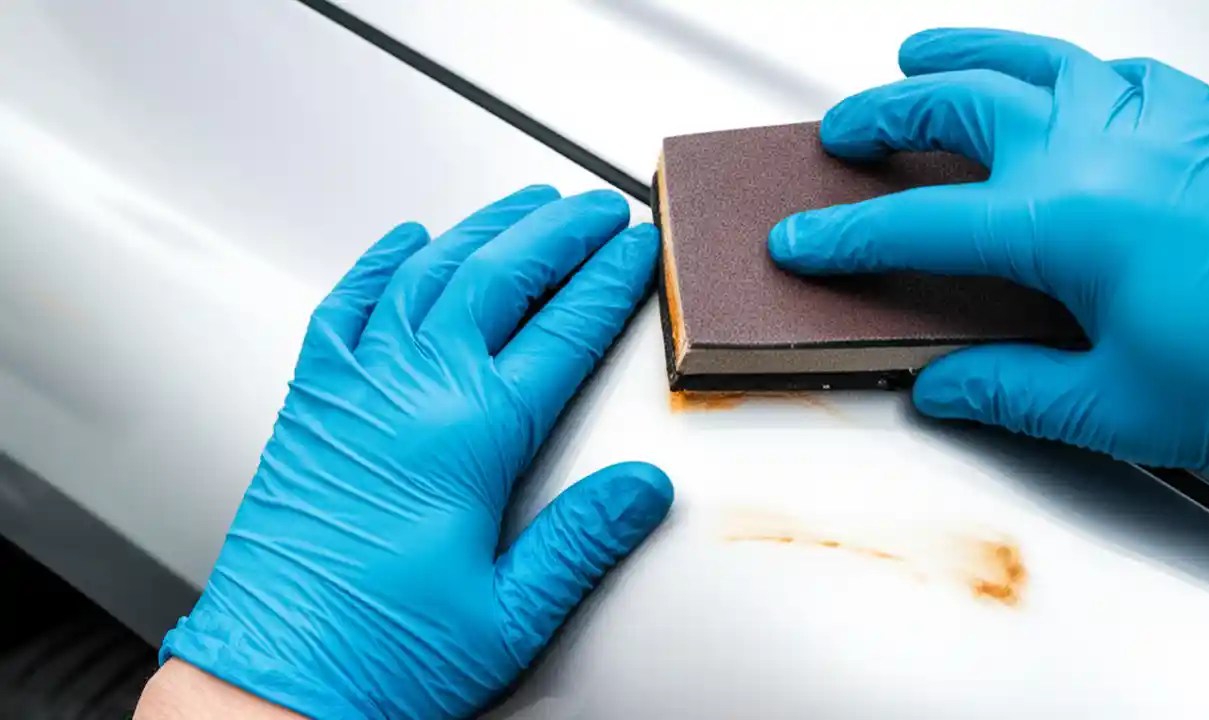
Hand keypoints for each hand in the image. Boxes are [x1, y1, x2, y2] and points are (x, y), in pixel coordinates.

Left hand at [157, 186, 672, 717]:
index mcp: (470, 438)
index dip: (608, 282)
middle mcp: (410, 393)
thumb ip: (583, 538)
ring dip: (483, 229)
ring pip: (428, 274)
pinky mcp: (314, 401)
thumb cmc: (384, 653)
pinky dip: (380, 263)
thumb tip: (645, 486)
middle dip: (557, 233)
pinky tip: (405, 241)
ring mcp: (356, 387)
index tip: (637, 250)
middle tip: (595, 208)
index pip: (562, 333)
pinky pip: (347, 305)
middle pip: (499, 279)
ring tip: (524, 204)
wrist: (276, 677)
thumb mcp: (511, 613)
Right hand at [769, 28, 1208, 471]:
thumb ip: (1012, 391)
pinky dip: (1061, 69)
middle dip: (881, 116)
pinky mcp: (1199, 117)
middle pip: (958, 106)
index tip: (800, 240)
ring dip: (962, 55)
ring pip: (1032, 56)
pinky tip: (1059, 82)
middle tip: (840, 132)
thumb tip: (948, 387)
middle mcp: (1099, 146)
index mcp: (1062, 220)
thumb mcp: (1118, 405)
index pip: (915, 224)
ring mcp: (1153, 119)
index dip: (842, 237)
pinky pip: (1111, 69)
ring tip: (920, 56)